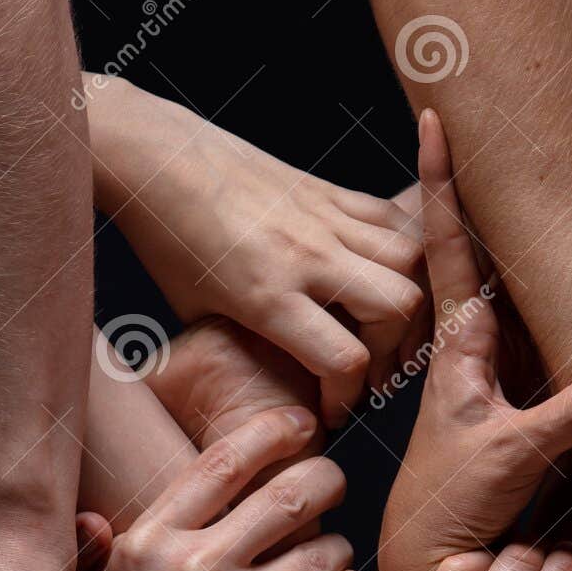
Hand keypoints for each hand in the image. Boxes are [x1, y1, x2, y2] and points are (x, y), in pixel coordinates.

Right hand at [54, 408, 368, 570]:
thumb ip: (88, 564)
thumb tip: (87, 519)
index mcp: (147, 546)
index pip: (223, 460)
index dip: (273, 431)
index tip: (300, 425)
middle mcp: (195, 568)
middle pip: (290, 491)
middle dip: (324, 480)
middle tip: (332, 484)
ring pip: (325, 546)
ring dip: (335, 551)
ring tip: (325, 564)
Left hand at [96, 85, 424, 426]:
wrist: (160, 160)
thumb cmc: (167, 242)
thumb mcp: (199, 315)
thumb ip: (249, 346)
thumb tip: (283, 381)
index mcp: (268, 295)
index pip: (345, 359)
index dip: (348, 398)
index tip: (333, 410)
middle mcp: (307, 255)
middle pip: (399, 305)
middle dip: (395, 351)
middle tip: (370, 370)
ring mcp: (324, 218)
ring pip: (412, 258)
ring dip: (410, 299)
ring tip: (385, 325)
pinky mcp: (330, 191)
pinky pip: (394, 219)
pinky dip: (405, 252)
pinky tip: (385, 277)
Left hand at [377, 110, 571, 570]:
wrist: (427, 559)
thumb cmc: (451, 504)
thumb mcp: (515, 453)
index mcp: (457, 349)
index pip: (444, 249)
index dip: (439, 186)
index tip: (431, 124)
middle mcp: (463, 353)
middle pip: (463, 255)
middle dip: (466, 196)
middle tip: (466, 125)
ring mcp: (478, 377)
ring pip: (490, 293)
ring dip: (495, 244)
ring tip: (504, 183)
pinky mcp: (498, 406)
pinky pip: (514, 338)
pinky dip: (525, 304)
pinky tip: (543, 283)